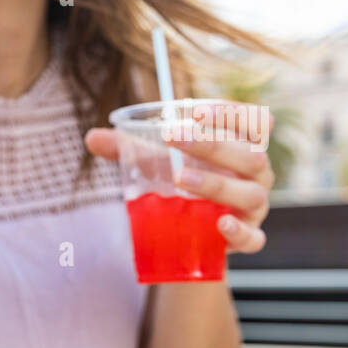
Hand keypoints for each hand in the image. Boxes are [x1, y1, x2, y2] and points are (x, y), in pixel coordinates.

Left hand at [86, 102, 275, 253]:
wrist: (188, 231)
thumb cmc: (179, 183)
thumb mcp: (154, 162)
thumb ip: (127, 148)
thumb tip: (91, 137)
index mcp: (242, 146)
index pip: (254, 122)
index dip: (232, 113)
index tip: (196, 110)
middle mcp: (256, 174)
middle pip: (250, 155)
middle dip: (211, 144)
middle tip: (172, 135)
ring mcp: (255, 207)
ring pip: (251, 194)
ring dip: (217, 184)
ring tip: (180, 179)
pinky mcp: (249, 238)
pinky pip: (254, 238)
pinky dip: (239, 231)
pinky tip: (220, 223)